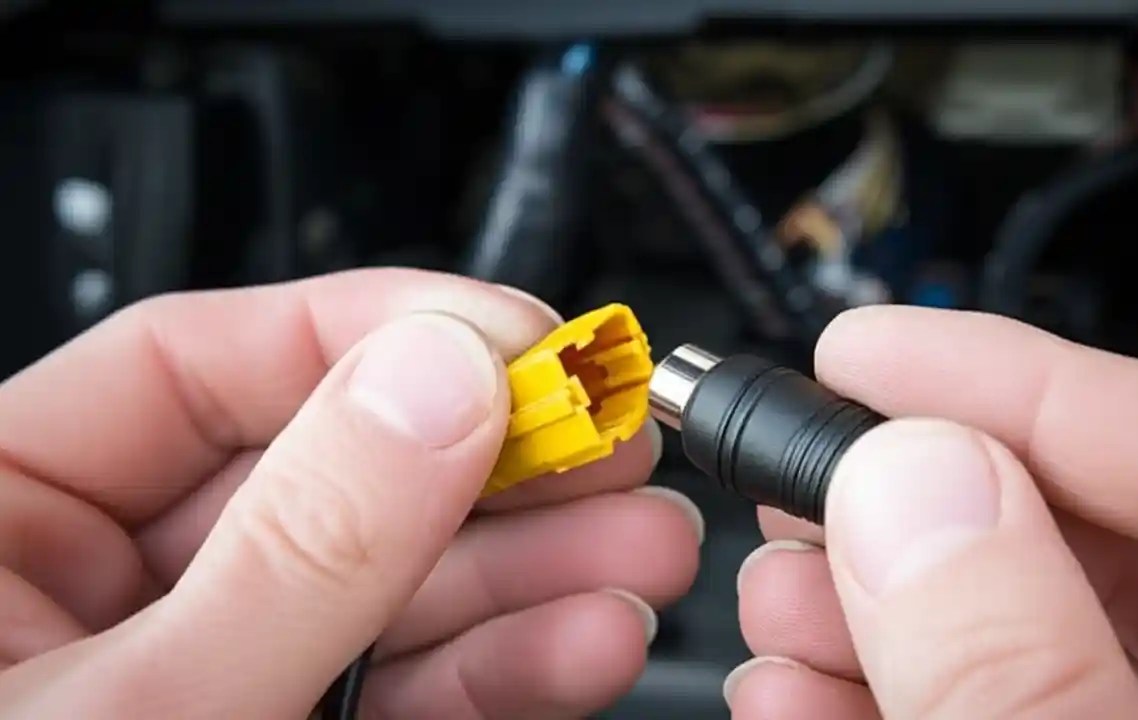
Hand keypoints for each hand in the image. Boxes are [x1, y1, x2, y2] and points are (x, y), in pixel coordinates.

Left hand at [0, 269, 702, 718]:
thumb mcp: (140, 711)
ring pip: (383, 583)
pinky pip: (391, 686)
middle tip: (617, 445)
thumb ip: (297, 549)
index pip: (198, 359)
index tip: (525, 345)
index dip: (381, 333)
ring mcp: (194, 670)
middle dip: (496, 463)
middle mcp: (91, 587)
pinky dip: (496, 666)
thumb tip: (436, 381)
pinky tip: (583, 636)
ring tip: (644, 546)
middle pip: (326, 470)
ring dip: (532, 568)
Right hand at [731, 306, 1137, 718]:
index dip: (1029, 384)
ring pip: (1091, 637)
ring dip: (909, 612)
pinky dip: (946, 696)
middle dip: (934, 508)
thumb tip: (907, 490)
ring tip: (787, 605)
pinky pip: (1072, 714)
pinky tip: (823, 697)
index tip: (865, 356)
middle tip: (807, 485)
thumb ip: (1019, 668)